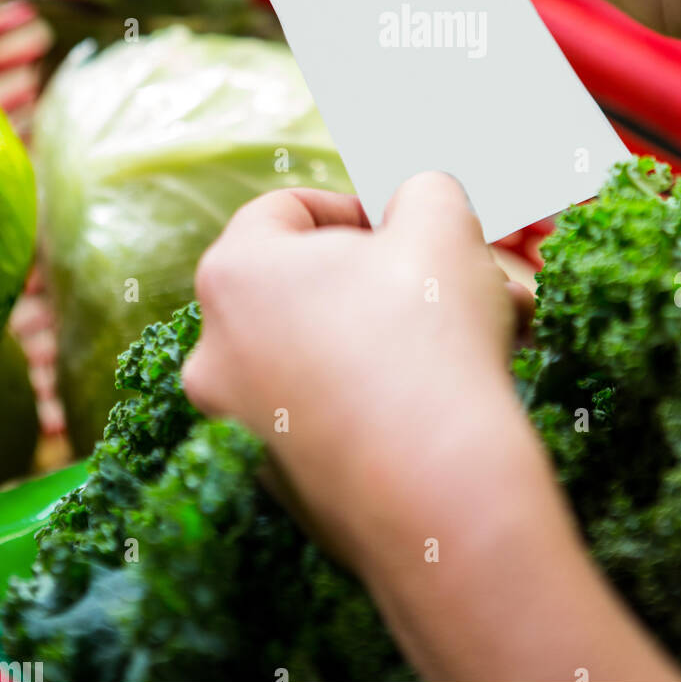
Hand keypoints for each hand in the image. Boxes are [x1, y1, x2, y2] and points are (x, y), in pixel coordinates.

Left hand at [184, 175, 680, 681]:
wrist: (440, 493)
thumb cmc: (430, 335)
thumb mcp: (442, 220)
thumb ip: (424, 188)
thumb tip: (419, 199)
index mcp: (233, 275)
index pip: (284, 209)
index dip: (354, 204)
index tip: (404, 223)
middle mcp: (215, 350)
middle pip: (299, 285)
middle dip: (376, 276)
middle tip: (440, 281)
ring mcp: (240, 426)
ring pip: (319, 354)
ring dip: (384, 335)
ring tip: (463, 337)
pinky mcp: (281, 484)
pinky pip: (328, 417)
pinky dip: (376, 399)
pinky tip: (444, 398)